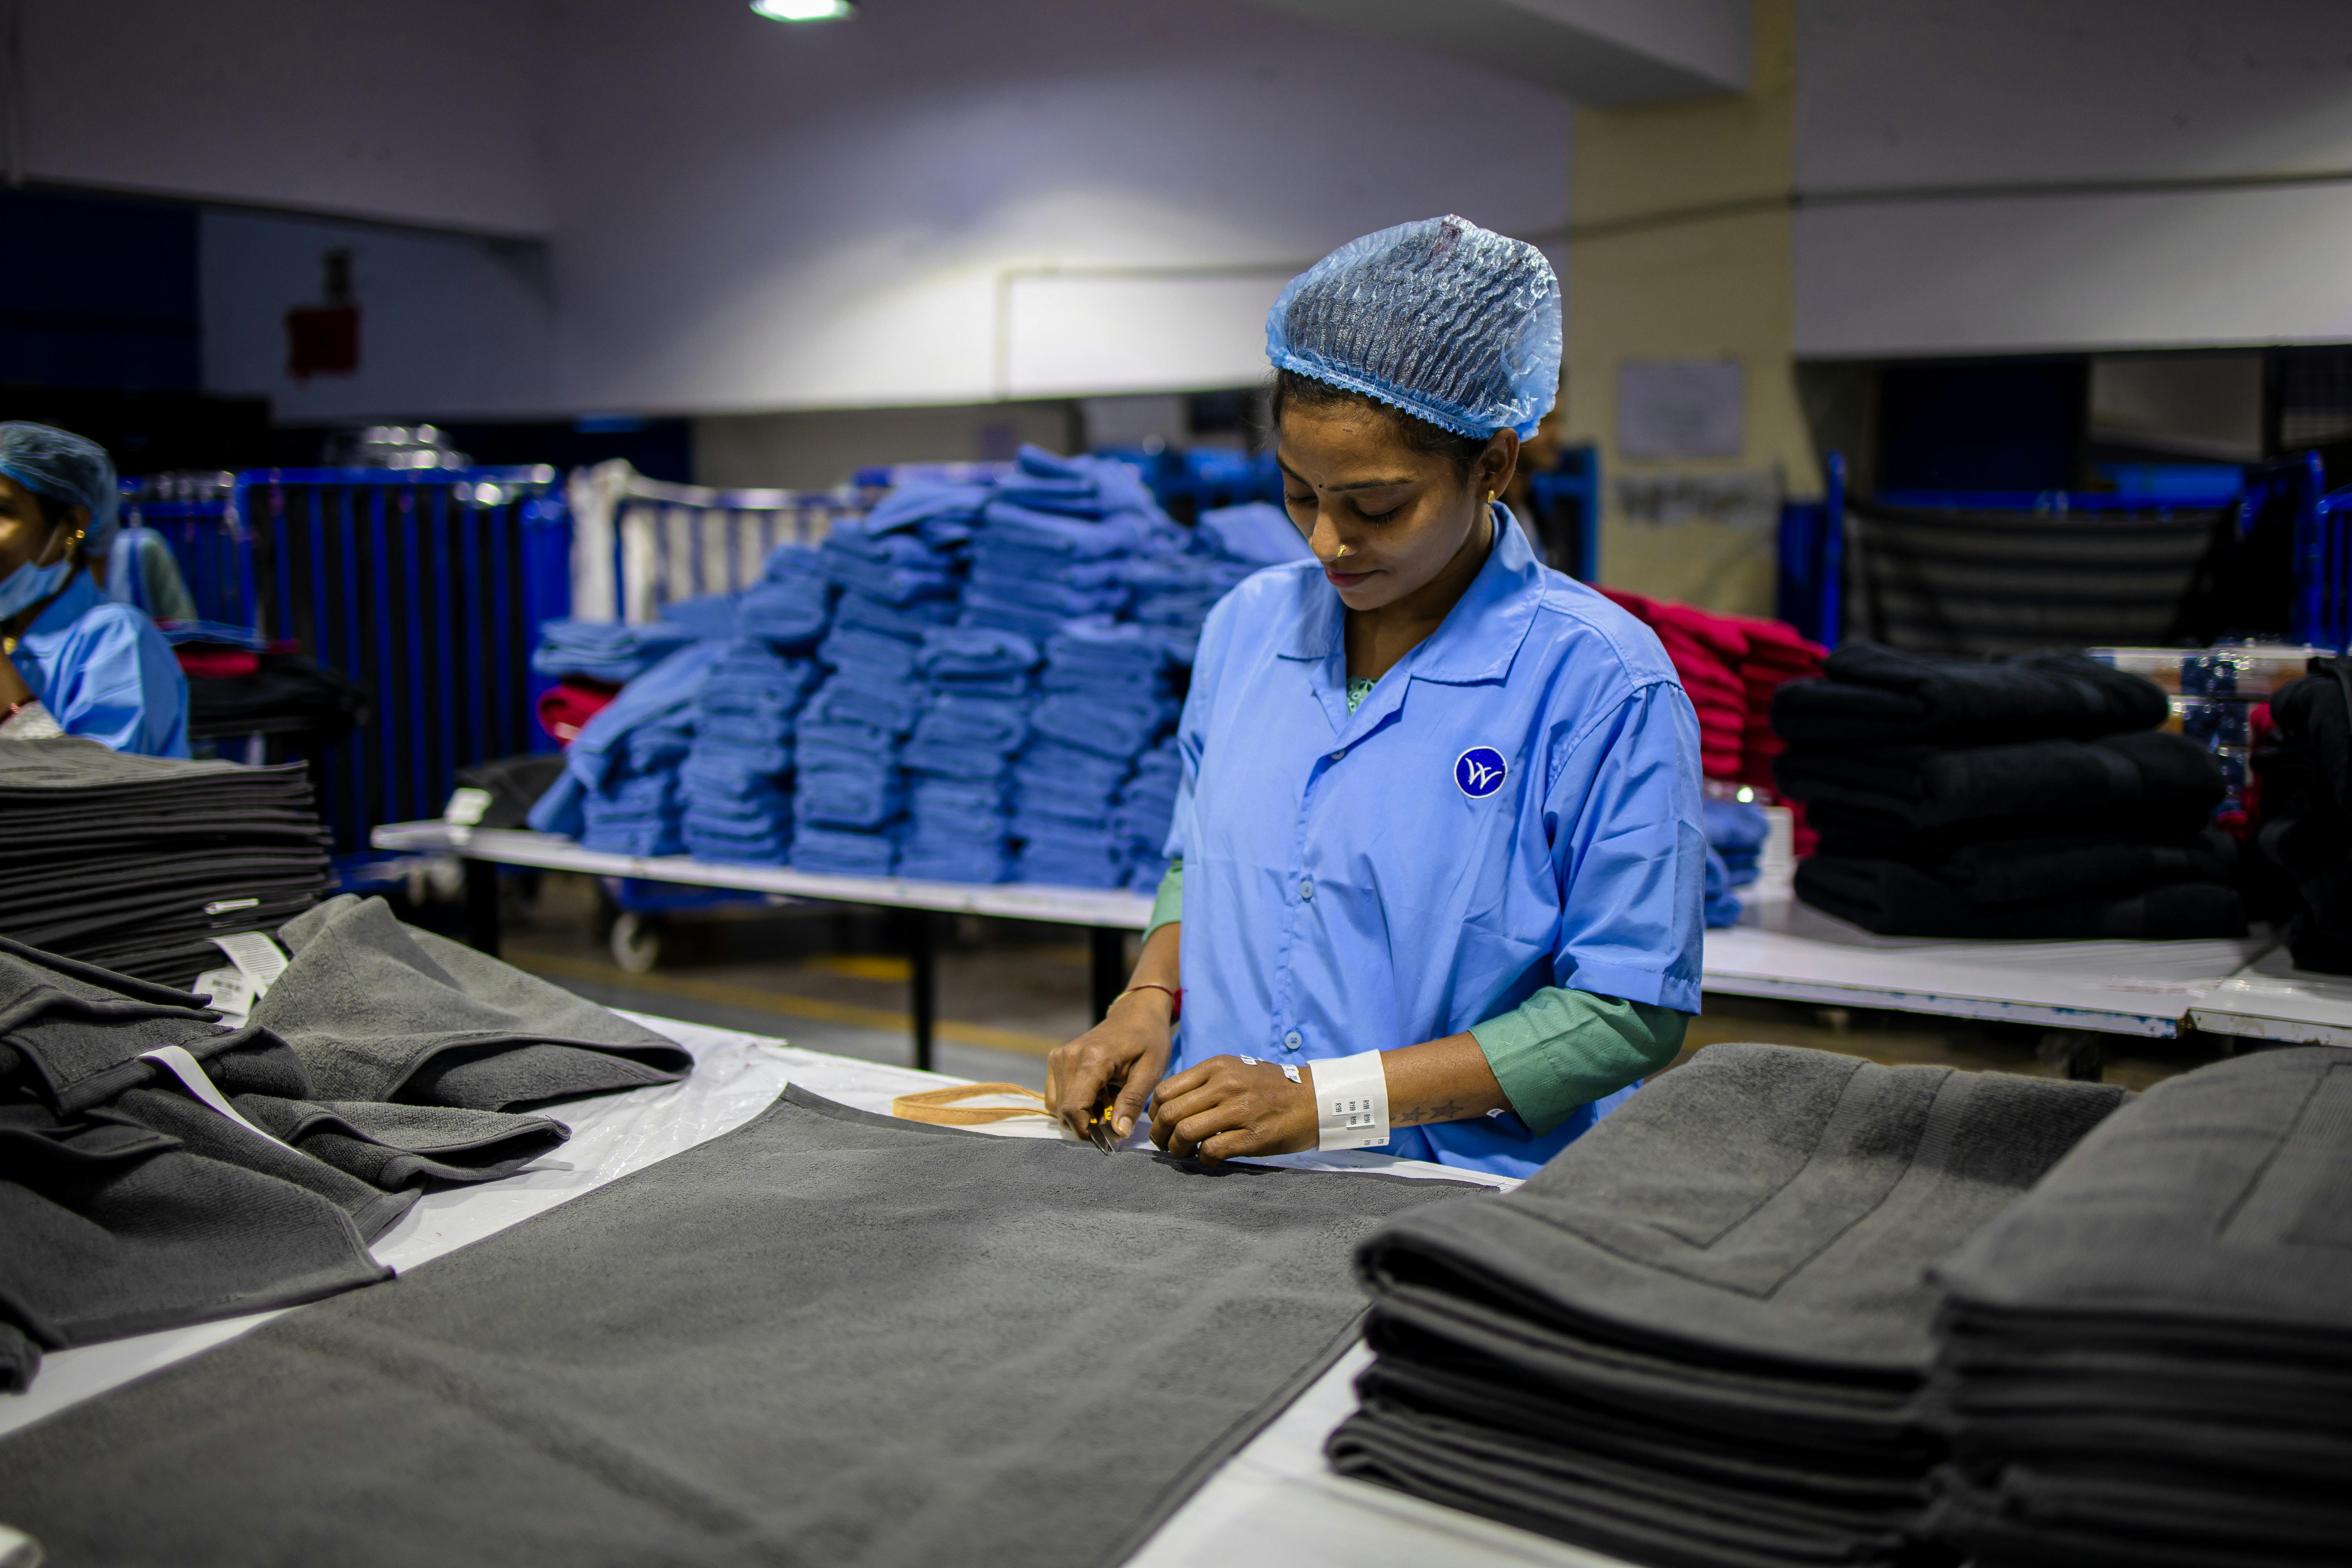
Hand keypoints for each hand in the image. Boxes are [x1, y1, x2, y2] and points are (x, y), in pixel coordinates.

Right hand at [1045, 990, 1172, 1141]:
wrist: (1137, 1014)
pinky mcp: (1056, 1058)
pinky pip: (1055, 1094)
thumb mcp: (1150, 1072)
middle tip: (1113, 1120)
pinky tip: (1096, 1095)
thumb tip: (1119, 1134)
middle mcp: (1068, 1056)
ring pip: (1056, 1105)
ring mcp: (1059, 1056)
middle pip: (1063, 1110)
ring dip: (1080, 1113)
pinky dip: (1073, 1102)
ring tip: (1107, 1104)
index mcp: (1093, 1059)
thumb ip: (1133, 1103)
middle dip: (1086, 1124)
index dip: (1086, 1130)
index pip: (1074, 1107)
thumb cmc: (1149, 1041)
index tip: (1107, 1137)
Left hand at [1149, 1055, 1316, 1161]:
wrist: (1315, 1099)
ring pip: (1185, 1132)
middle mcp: (1224, 1084)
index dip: (1155, 1113)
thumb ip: (1205, 1082)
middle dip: (1160, 1136)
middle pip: (1169, 1113)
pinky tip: (1210, 1159)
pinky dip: (1204, 1159)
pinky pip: (1211, 1151)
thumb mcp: (1236, 1070)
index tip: (1161, 1124)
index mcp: (1217, 1066)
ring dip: (1177, 1150)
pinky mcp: (1252, 1136)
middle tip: (1165, 1146)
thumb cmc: (1272, 1088)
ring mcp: (1239, 1110)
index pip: (1165, 1090)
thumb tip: (1172, 1104)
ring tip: (1185, 1154)